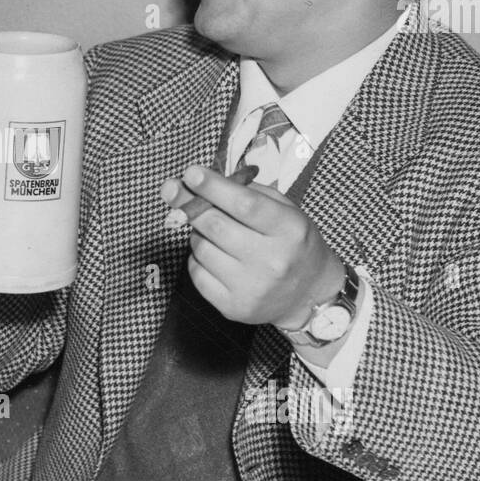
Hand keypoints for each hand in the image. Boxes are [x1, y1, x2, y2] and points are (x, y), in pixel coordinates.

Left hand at [161, 164, 343, 328]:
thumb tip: (199, 180)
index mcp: (290, 230)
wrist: (307, 295)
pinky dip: (196, 257)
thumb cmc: (291, 242)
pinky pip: (196, 273)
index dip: (214, 188)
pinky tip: (212, 254)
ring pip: (201, 248)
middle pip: (216, 227)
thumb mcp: (285, 210)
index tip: (190, 173)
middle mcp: (273, 261)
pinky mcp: (233, 307)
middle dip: (188, 204)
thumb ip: (248, 192)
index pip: (246, 206)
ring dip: (197, 233)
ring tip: (210, 230)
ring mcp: (251, 288)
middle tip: (171, 188)